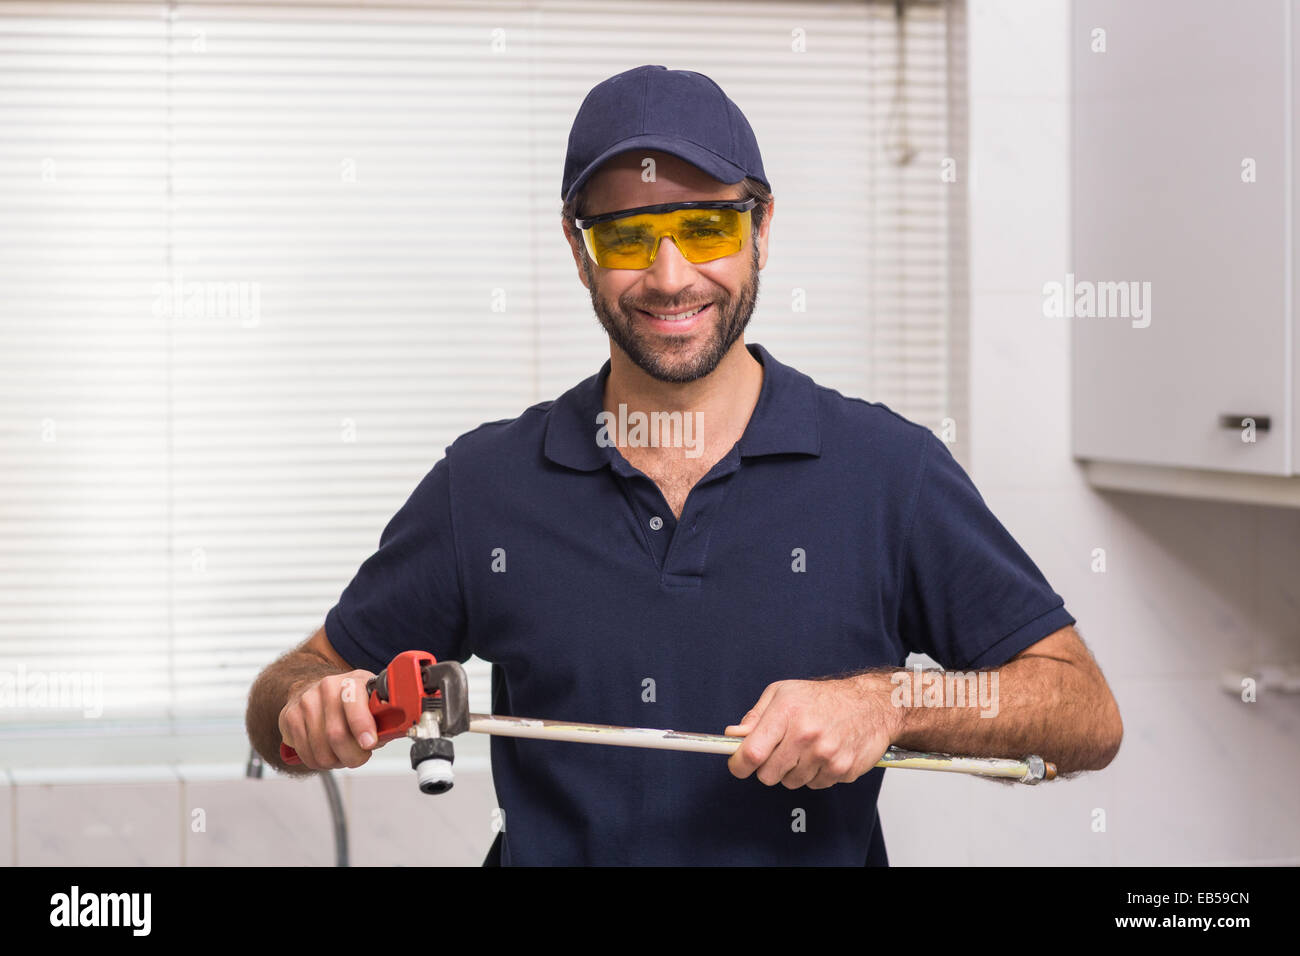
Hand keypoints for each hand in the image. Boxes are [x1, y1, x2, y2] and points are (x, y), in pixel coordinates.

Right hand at [278, 669, 377, 769]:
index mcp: (351, 681)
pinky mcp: (289, 717)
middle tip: (360, 756)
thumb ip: (385, 718)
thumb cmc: (354, 701)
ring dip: (336, 761)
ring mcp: (305, 702)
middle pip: (336, 734)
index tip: (369, 743)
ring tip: (343, 753)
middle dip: (353, 755)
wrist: (322, 690)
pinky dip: (319, 762)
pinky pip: (305, 754)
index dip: (362, 726)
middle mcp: (326, 688)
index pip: (353, 703)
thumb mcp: (374, 702)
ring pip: (320, 750)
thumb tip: (394, 731)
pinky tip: (327, 751)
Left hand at [725, 676, 897, 789]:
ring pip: (790, 782)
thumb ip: (755, 716)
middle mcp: (806, 735)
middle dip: (768, 767)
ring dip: (793, 770)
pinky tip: (823, 754)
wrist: (870, 704)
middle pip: (768, 775)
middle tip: (779, 751)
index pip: (752, 752)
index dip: (739, 764)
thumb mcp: (783, 693)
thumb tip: (734, 735)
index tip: (738, 765)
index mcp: (787, 712)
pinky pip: (815, 785)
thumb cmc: (824, 697)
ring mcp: (825, 754)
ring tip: (806, 748)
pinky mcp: (842, 769)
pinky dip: (815, 774)